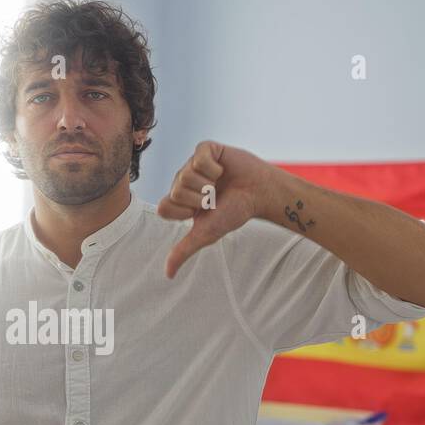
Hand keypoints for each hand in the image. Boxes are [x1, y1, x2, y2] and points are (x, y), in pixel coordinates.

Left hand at [158, 141, 276, 278]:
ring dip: (209, 184)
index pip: (164, 207)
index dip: (184, 212)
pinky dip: (213, 168)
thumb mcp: (206, 234)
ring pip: (186, 174)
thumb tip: (168, 275)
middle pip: (176, 191)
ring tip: (220, 184)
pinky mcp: (205, 149)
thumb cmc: (234, 213)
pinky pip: (198, 158)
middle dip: (200, 199)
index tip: (201, 212)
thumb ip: (184, 250)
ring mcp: (192, 164)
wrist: (260, 194)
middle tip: (215, 197)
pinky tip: (222, 170)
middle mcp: (182, 182)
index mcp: (179, 201)